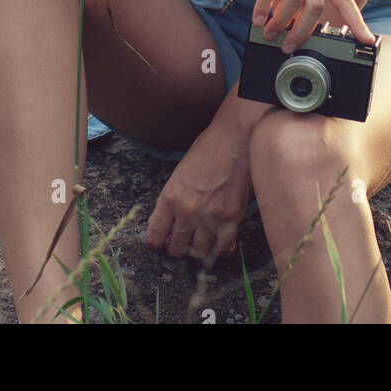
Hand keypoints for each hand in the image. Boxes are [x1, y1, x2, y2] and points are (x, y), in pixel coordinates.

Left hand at [144, 122, 254, 267]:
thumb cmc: (208, 148)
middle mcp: (187, 210)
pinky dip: (220, 247)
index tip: (163, 241)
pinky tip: (220, 237)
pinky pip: (223, 249)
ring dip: (200, 249)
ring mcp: (210, 217)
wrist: (236, 136)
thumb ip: (173, 200)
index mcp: (170, 197)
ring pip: (198, 254)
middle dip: (179, 246)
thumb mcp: (180, 174)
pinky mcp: (231, 218)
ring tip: (204, 239)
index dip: (158, 242)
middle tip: (185, 240)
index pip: (154, 237)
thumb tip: (168, 224)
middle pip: (176, 249)